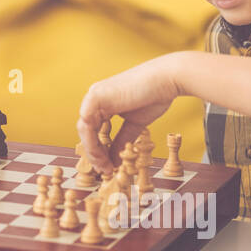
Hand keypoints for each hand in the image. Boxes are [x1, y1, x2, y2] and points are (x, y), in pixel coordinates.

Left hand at [76, 52, 184, 173]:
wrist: (166, 80)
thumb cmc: (154, 97)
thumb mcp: (135, 124)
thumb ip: (122, 140)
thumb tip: (115, 161)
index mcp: (103, 103)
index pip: (93, 130)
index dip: (98, 150)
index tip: (107, 167)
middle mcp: (95, 99)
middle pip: (86, 131)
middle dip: (94, 154)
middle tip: (104, 170)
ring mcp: (94, 96)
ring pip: (84, 129)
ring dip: (92, 150)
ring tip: (104, 166)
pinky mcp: (96, 96)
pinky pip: (87, 122)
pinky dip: (91, 140)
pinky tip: (102, 154)